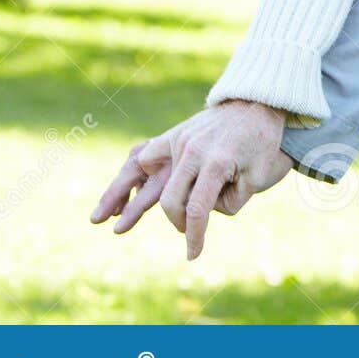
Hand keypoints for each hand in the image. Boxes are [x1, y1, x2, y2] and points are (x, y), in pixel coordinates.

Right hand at [90, 100, 293, 259]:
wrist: (257, 104)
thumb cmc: (261, 142)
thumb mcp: (258, 175)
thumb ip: (231, 201)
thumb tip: (199, 215)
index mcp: (217, 162)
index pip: (197, 208)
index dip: (194, 235)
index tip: (194, 254)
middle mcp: (193, 150)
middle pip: (168, 197)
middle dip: (174, 221)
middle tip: (183, 233)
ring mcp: (180, 140)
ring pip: (141, 172)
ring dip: (118, 196)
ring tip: (97, 219)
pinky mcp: (174, 134)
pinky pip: (145, 154)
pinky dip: (131, 173)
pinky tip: (120, 193)